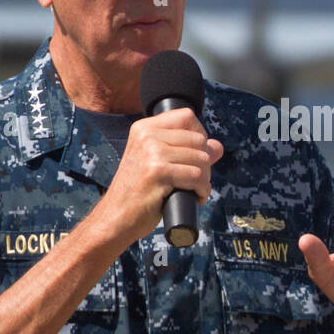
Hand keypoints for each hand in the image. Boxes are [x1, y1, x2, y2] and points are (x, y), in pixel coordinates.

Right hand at [96, 107, 223, 241]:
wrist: (116, 217)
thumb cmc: (139, 192)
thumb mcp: (157, 163)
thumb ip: (185, 151)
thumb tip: (217, 147)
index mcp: (144, 128)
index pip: (187, 116)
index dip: (200, 135)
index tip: (195, 156)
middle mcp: (146, 136)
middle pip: (199, 140)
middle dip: (206, 162)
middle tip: (196, 180)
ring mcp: (152, 153)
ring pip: (202, 159)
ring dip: (205, 179)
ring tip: (194, 190)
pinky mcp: (158, 172)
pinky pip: (197, 176)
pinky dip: (202, 190)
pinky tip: (195, 197)